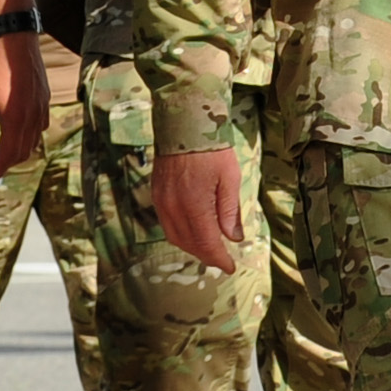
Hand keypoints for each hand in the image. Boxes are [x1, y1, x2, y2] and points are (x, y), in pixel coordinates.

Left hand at [0, 32, 48, 179]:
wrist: (15, 36)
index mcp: (15, 119)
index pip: (8, 156)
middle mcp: (33, 117)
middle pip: (23, 152)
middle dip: (5, 163)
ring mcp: (42, 108)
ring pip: (33, 140)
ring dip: (17, 150)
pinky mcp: (44, 99)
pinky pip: (39, 126)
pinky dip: (27, 136)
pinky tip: (13, 129)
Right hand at [150, 148, 241, 269]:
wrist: (184, 123)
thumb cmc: (211, 149)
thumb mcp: (229, 178)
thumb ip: (230, 211)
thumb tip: (234, 237)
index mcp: (194, 205)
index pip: (206, 243)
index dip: (219, 259)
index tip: (230, 267)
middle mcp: (174, 207)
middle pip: (189, 243)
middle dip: (206, 255)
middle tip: (222, 259)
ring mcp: (162, 201)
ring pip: (175, 236)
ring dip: (192, 246)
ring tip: (209, 248)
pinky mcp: (156, 194)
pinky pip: (166, 223)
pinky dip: (180, 233)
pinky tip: (192, 231)